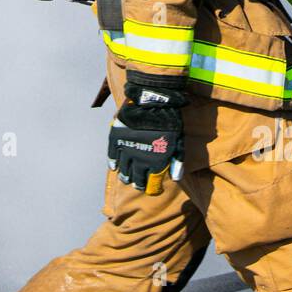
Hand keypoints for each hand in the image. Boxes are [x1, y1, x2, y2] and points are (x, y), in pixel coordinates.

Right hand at [107, 73, 186, 194]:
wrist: (153, 102)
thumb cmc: (169, 122)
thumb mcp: (178, 142)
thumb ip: (177, 161)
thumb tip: (175, 178)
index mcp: (155, 162)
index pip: (151, 183)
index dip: (151, 188)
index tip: (151, 189)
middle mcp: (139, 160)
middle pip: (136, 178)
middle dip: (137, 183)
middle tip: (137, 184)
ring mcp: (127, 149)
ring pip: (124, 170)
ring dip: (125, 176)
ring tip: (126, 178)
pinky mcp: (117, 139)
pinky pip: (112, 155)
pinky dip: (112, 163)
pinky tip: (114, 167)